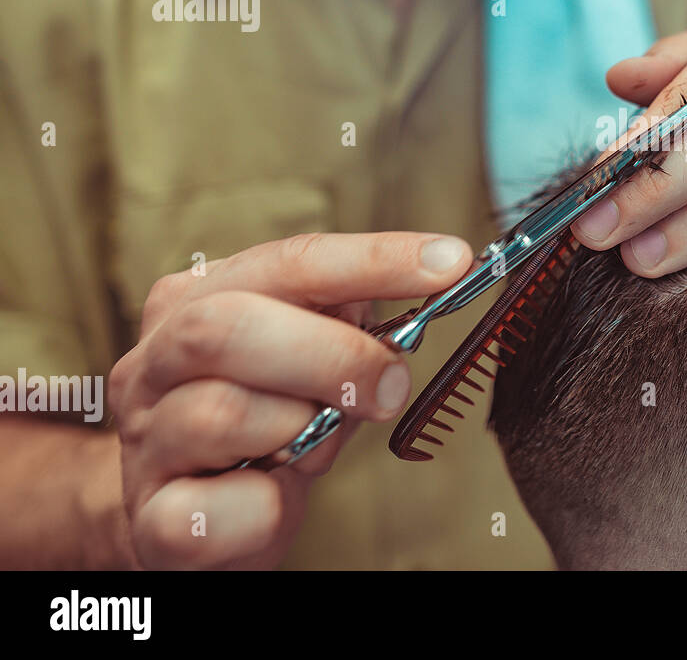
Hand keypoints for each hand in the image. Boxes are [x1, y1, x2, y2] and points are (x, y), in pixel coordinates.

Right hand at [108, 231, 471, 568]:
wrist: (192, 521)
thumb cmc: (264, 427)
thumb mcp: (307, 363)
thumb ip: (347, 326)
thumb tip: (419, 294)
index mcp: (193, 303)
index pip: (288, 262)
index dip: (374, 259)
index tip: (449, 263)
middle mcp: (152, 362)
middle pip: (228, 326)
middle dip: (332, 353)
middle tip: (391, 388)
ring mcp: (143, 441)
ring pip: (222, 414)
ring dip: (299, 432)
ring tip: (313, 445)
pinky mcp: (152, 521)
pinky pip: (219, 509)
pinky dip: (268, 506)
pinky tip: (273, 495)